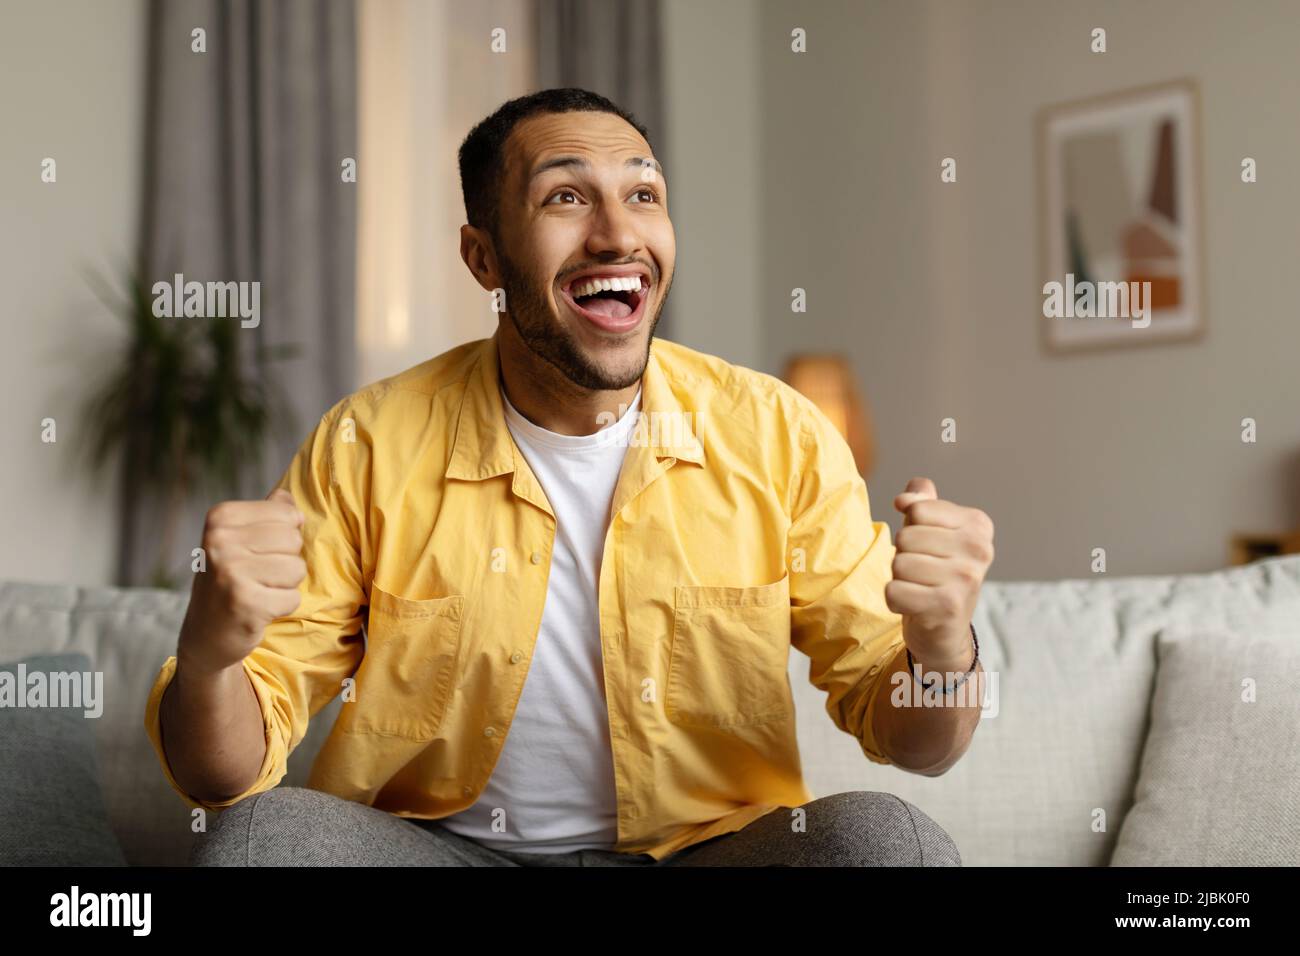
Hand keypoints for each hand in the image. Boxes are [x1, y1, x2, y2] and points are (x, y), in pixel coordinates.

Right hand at [178, 488, 306, 675]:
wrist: (207, 633)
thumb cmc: (230, 579)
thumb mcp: (239, 539)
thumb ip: (267, 514)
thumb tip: (287, 495)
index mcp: (221, 517)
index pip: (287, 513)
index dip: (283, 537)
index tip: (255, 553)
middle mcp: (220, 540)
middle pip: (294, 540)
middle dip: (286, 561)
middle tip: (257, 575)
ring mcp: (230, 571)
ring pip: (297, 568)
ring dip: (285, 585)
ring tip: (258, 590)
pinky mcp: (245, 602)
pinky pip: (293, 597)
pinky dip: (282, 606)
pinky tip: (258, 609)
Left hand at [886, 477, 994, 672]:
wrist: (945, 630)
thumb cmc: (935, 572)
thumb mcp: (932, 531)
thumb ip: (921, 503)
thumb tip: (904, 498)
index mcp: (978, 524)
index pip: (917, 510)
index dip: (911, 529)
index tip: (928, 547)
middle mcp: (979, 549)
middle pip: (905, 537)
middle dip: (903, 556)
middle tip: (923, 573)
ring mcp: (966, 579)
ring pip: (898, 564)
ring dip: (900, 579)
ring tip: (920, 589)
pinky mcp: (947, 606)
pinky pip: (893, 591)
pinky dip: (896, 600)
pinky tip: (915, 606)